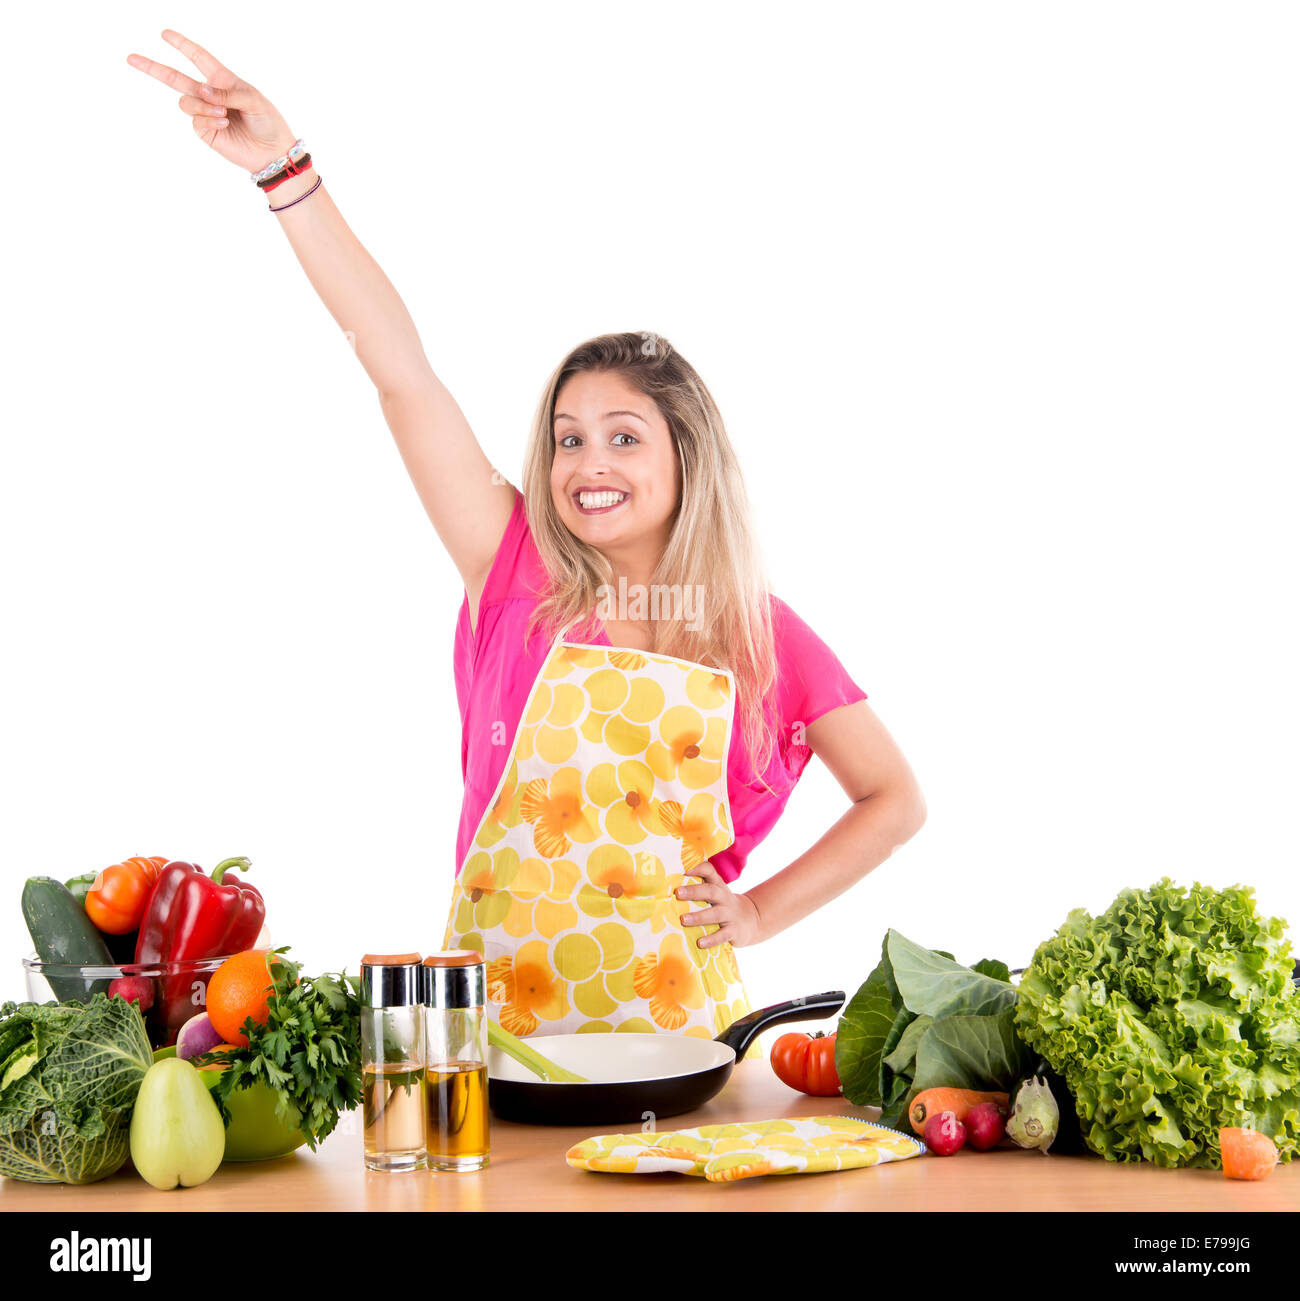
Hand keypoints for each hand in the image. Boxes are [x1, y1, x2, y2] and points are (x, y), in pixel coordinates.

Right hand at [127, 29, 297, 172]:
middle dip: (153, 67)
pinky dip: (209, 120)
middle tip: (131, 57)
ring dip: (202, 105)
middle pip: (175, 78)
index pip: (198, 58)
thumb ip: (226, 92)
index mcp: (222, 80)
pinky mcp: (205, 131)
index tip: (165, 33)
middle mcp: (210, 94)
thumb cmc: (267, 122)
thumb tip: (201, 90)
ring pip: (186, 101)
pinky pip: (196, 120)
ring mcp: (205, 113)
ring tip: (223, 115)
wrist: (273, 152)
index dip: (182, 45)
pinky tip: (224, 125)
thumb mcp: (253, 100)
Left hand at [676, 862, 762, 948]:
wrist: (751, 920)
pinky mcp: (734, 931)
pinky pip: (722, 935)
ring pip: (715, 914)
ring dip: (698, 917)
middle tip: (677, 893)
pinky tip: (700, 942)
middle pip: (710, 891)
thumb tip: (665, 889)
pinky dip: (711, 939)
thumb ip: (697, 888)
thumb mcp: (715, 893)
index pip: (709, 871)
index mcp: (717, 886)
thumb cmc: (722, 905)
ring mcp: (730, 914)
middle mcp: (724, 897)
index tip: (683, 869)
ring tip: (683, 920)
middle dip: (694, 891)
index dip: (697, 868)